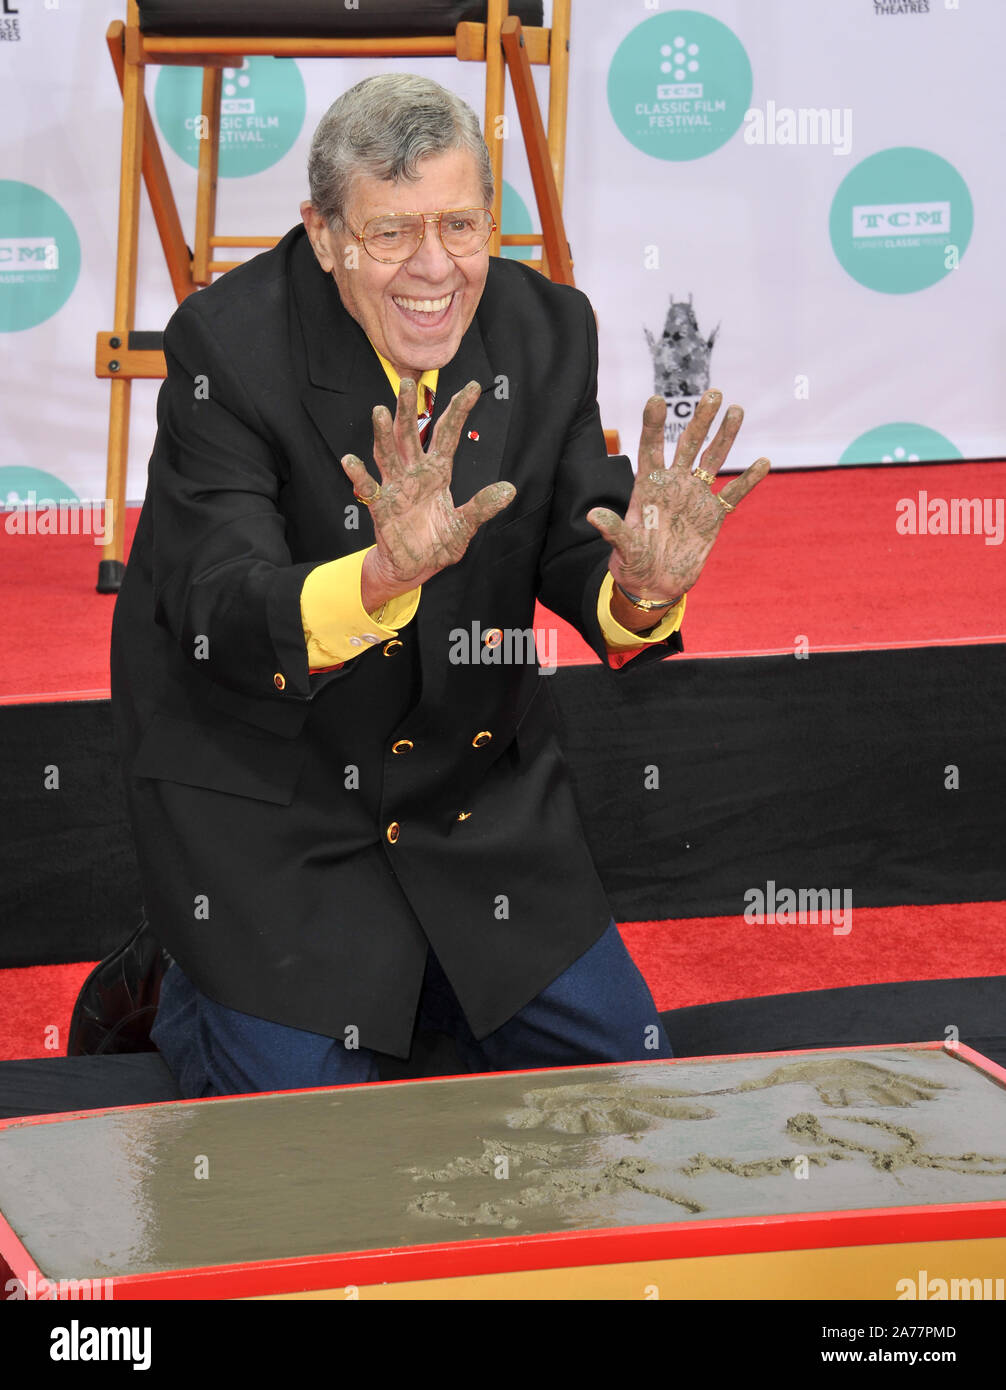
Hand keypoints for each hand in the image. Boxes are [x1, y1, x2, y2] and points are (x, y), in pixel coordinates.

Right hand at [340, 378, 515, 601]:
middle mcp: (414, 473)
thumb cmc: (438, 544)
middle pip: (410, 435)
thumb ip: (482, 507)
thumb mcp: (465, 526)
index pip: (447, 435)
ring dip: (383, 434)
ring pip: (388, 453)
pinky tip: (351, 461)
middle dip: (409, 409)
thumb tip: (510, 489)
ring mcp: (395, 487)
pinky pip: (369, 488)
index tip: (472, 387)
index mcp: (438, 473)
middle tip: (408, 383)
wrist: (414, 568)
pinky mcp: (381, 507)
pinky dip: (359, 475)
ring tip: (380, 412)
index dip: (458, 411)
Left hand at [586, 389, 769, 606]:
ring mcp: (695, 498)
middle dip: (700, 420)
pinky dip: (748, 480)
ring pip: (712, 460)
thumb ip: (614, 529)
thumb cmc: (633, 564)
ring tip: (736, 410)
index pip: (651, 448)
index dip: (653, 424)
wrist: (656, 584)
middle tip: (713, 393)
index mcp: (648, 487)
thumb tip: (593, 515)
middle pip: (688, 445)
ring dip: (724, 437)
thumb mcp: (623, 548)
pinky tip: (763, 462)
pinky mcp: (712, 516)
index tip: (656, 399)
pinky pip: (733, 494)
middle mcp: (673, 485)